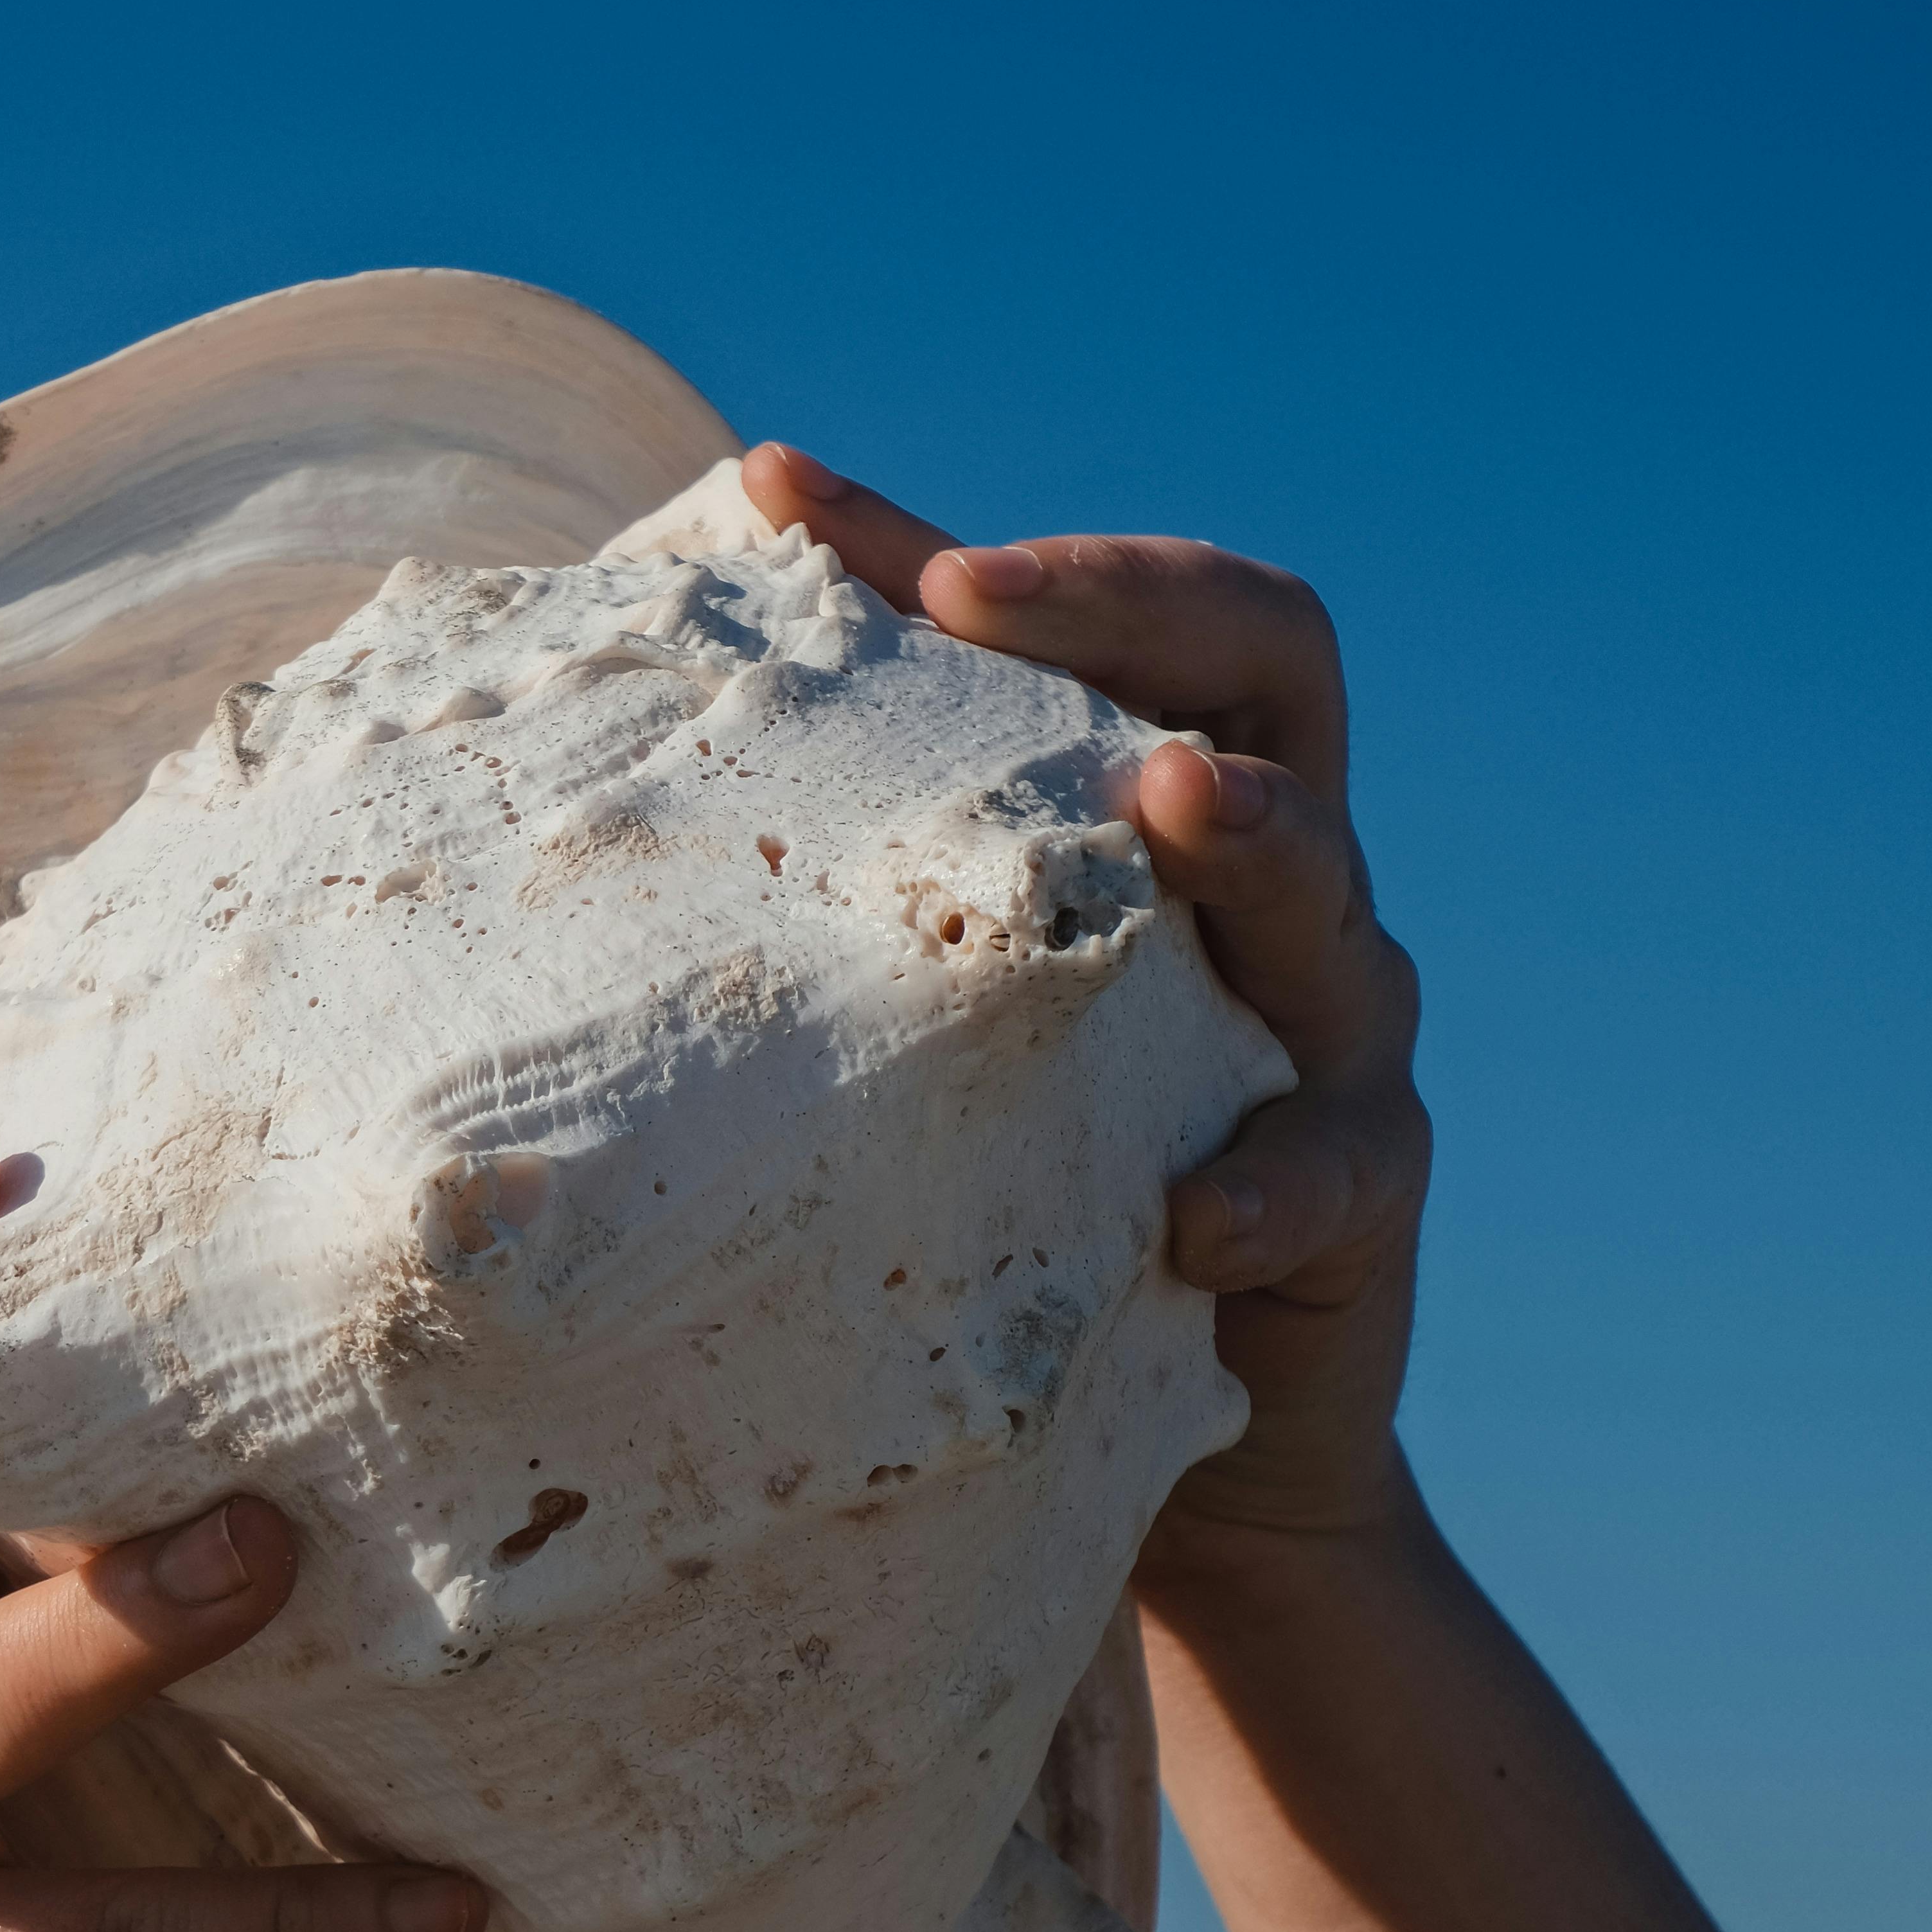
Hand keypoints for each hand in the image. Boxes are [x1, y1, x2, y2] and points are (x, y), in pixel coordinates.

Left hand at [744, 443, 1429, 1572]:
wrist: (1167, 1437)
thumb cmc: (1003, 1178)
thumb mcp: (919, 1006)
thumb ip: (836, 878)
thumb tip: (569, 776)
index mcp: (1156, 805)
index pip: (1101, 615)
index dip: (953, 546)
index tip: (777, 494)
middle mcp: (1268, 886)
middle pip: (1268, 680)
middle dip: (1129, 610)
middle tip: (972, 593)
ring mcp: (1331, 1033)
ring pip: (1333, 903)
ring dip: (1253, 839)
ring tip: (1167, 795)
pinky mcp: (1362, 1196)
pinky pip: (1342, 1167)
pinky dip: (1272, 1179)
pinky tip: (1193, 1215)